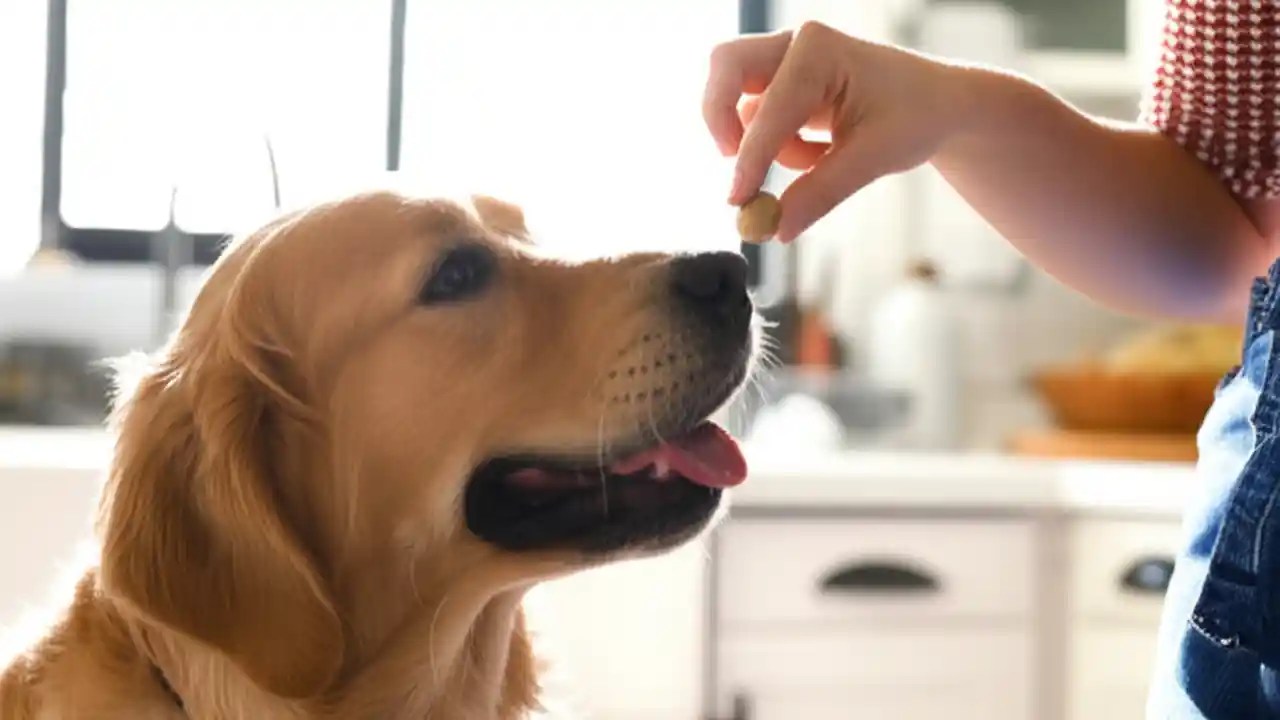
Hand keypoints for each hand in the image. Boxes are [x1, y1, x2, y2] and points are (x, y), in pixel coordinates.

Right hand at [703, 22, 965, 241]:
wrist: (937, 105)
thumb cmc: (914, 116)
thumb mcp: (872, 159)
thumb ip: (821, 192)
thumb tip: (776, 229)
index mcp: (819, 49)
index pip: (771, 108)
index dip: (752, 158)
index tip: (739, 200)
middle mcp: (794, 46)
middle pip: (725, 66)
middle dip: (720, 117)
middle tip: (730, 163)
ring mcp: (784, 63)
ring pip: (737, 100)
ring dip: (763, 142)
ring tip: (818, 158)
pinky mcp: (782, 87)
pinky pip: (758, 123)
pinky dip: (780, 147)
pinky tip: (822, 150)